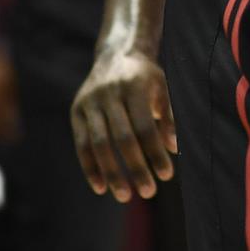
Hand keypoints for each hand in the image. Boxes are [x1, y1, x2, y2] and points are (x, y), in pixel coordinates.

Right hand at [71, 46, 177, 201]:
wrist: (116, 54)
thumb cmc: (147, 77)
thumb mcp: (163, 88)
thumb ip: (169, 116)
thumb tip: (173, 148)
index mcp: (133, 88)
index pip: (145, 127)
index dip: (155, 153)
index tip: (167, 176)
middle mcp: (108, 95)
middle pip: (121, 139)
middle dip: (135, 167)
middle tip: (148, 192)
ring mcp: (88, 103)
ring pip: (98, 144)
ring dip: (111, 173)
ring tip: (124, 196)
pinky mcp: (75, 112)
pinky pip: (81, 145)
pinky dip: (90, 167)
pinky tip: (100, 187)